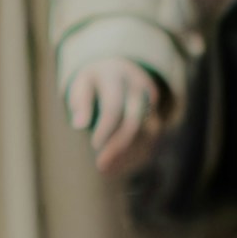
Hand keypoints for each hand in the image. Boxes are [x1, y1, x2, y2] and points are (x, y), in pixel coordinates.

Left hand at [63, 52, 153, 167]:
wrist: (120, 68)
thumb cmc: (95, 81)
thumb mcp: (82, 84)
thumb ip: (80, 102)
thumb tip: (79, 125)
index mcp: (118, 76)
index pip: (114, 106)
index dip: (105, 128)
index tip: (94, 144)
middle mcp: (139, 88)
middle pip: (134, 121)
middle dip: (118, 146)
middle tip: (101, 166)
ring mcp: (153, 103)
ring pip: (149, 134)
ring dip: (129, 156)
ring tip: (107, 169)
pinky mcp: (157, 116)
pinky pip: (152, 141)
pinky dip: (137, 157)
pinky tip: (118, 167)